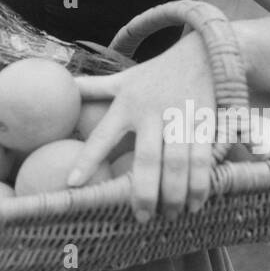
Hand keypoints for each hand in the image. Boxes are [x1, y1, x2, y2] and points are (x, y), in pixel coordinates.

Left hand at [67, 35, 217, 222]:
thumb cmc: (156, 74)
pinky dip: (200, 183)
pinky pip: (203, 158)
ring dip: (174, 193)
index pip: (102, 134)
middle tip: (140, 218)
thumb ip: (94, 88)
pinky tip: (194, 204)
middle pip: (147, 158)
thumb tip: (64, 86)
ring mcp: (181, 118)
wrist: (204, 53)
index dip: (87, 159)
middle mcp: (152, 113)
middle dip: (143, 191)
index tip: (72, 183)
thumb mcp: (124, 78)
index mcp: (127, 104)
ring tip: (169, 215)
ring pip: (178, 162)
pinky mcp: (205, 123)